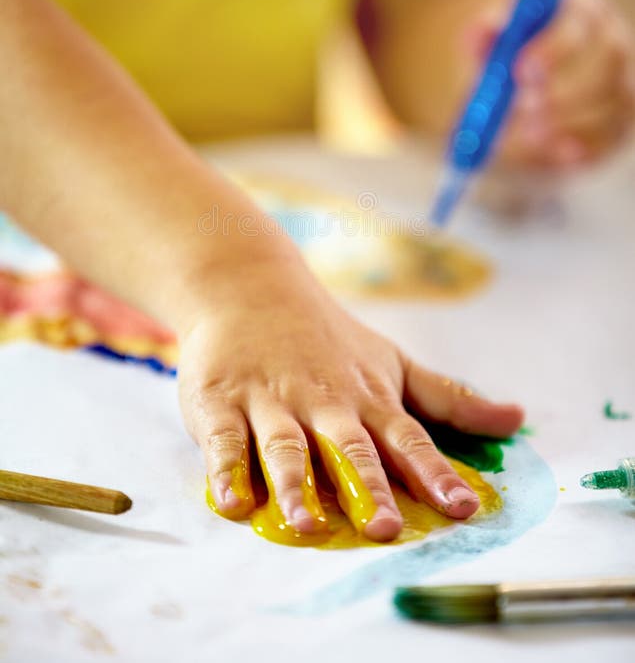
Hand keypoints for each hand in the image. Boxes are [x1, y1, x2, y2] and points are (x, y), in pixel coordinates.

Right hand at [177, 252, 522, 540]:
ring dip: (297, 487)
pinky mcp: (221, 403)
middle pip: (348, 448)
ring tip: (309, 526)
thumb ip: (450, 398)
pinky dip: (226, 472)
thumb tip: (517, 419)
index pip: (407, 439)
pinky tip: (233, 503)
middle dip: (367, 487)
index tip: (463, 508)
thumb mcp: (392, 363)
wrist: (250, 289)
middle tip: (383, 527)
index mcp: (366, 398)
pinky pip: (224, 442)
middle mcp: (323, 403)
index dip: (434, 473)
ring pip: (286, 449)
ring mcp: (270, 402)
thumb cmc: (328, 338)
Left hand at [465, 0, 634, 168]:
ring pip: (615, 99)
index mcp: (579, 9)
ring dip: (573, 121)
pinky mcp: (623, 117)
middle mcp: (610, 38)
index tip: (520, 72)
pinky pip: (614, 133)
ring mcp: (623, 78)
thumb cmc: (507, 57)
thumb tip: (480, 32)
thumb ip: (485, 38)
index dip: (552, 47)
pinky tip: (559, 154)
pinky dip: (588, 146)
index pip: (578, 20)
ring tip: (529, 135)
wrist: (519, 92)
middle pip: (610, 57)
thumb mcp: (490, 47)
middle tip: (525, 111)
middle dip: (568, 87)